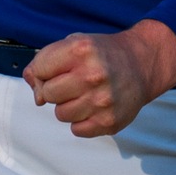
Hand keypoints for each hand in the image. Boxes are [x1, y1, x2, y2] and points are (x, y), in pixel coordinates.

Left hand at [24, 20, 175, 138]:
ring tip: (85, 94)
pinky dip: (81, 121)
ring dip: (68, 106)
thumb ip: (44, 61)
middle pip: (47, 95)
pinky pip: (77, 130)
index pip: (38, 70)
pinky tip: (93, 106)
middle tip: (73, 83)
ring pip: (61, 115)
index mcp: (80, 50)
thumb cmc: (102, 54)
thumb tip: (35, 91)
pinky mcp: (109, 121)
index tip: (57, 70)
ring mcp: (102, 101)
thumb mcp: (73, 43)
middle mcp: (92, 75)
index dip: (44, 72)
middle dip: (55, 90)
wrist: (140, 64)